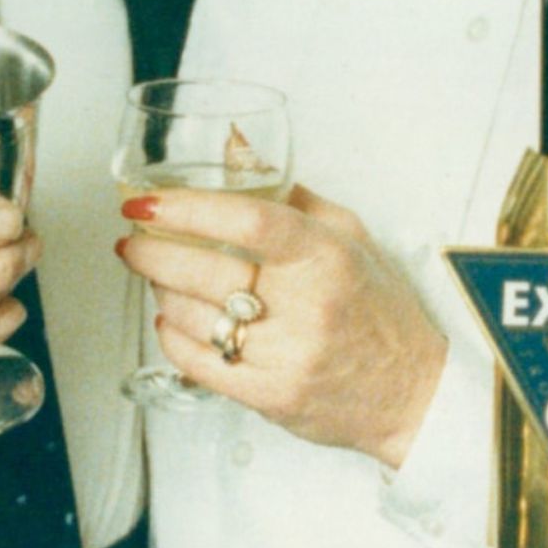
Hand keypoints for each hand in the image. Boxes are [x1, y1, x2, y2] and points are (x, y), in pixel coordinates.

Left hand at [119, 182, 445, 468]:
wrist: (416, 393)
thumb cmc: (382, 311)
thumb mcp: (352, 238)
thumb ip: (293, 197)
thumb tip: (238, 152)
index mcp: (327, 256)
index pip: (248, 219)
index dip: (188, 207)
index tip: (147, 203)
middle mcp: (308, 304)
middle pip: (206, 269)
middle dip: (151, 252)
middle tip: (131, 240)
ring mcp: (288, 354)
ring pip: (194, 316)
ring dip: (161, 291)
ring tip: (156, 276)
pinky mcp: (273, 396)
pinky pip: (201, 363)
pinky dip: (172, 337)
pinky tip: (169, 320)